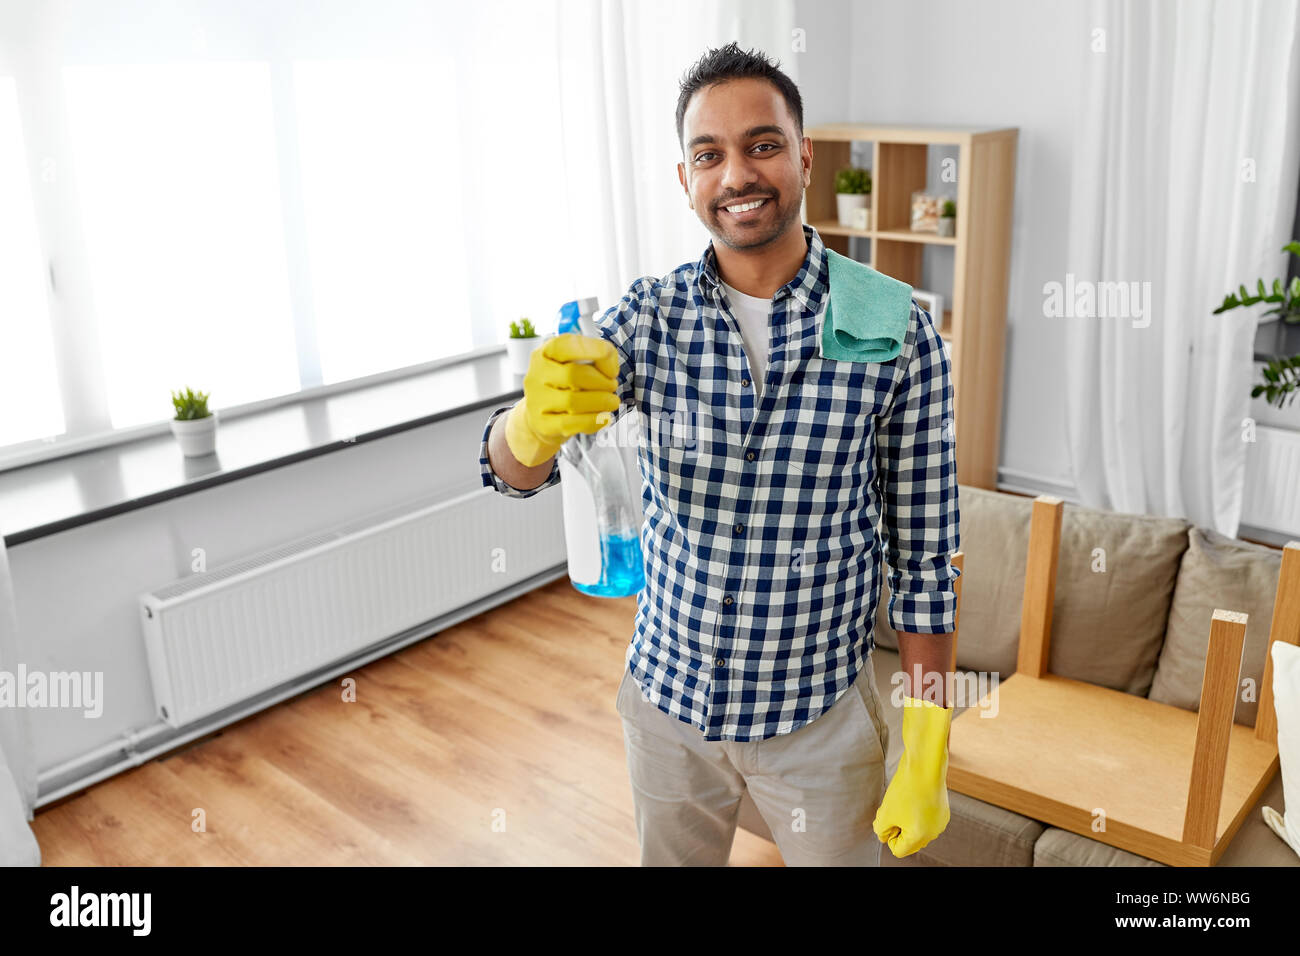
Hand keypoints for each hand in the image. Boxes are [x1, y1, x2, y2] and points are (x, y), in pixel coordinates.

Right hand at [504, 333, 620, 466]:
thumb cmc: (565, 386)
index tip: (609, 357)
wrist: (541, 417)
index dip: (592, 349)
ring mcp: (536, 400)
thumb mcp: (577, 364)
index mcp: (545, 353)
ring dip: (601, 402)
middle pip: (573, 374)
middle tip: (612, 386)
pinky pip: (570, 423)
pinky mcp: (541, 423)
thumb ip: (596, 359)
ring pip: (572, 401)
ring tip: (611, 401)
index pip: (565, 345)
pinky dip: (593, 420)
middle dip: (601, 381)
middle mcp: (537, 374)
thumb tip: (610, 369)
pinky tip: (603, 417)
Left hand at [872, 696, 952, 857]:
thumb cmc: (906, 788)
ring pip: (916, 826)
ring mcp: (940, 819)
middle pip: (908, 839)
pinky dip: (916, 808)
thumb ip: (881, 829)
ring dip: (905, 816)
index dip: (888, 834)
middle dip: (897, 826)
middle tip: (893, 807)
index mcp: (920, 837)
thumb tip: (884, 835)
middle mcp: (934, 832)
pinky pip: (924, 815)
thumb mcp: (885, 813)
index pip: (898, 849)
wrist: (925, 763)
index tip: (887, 816)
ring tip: (903, 798)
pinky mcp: (942, 806)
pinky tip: (913, 793)